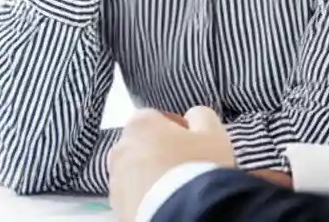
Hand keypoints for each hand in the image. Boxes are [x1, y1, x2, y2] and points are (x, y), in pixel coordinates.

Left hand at [107, 107, 234, 221]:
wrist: (183, 215)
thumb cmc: (198, 167)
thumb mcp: (213, 134)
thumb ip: (201, 116)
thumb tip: (193, 116)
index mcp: (139, 124)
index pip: (156, 118)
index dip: (177, 129)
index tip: (193, 144)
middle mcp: (120, 149)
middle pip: (142, 146)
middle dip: (160, 154)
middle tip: (186, 169)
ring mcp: (115, 180)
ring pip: (135, 173)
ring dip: (151, 177)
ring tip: (176, 191)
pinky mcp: (116, 207)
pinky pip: (132, 197)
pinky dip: (146, 199)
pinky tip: (166, 205)